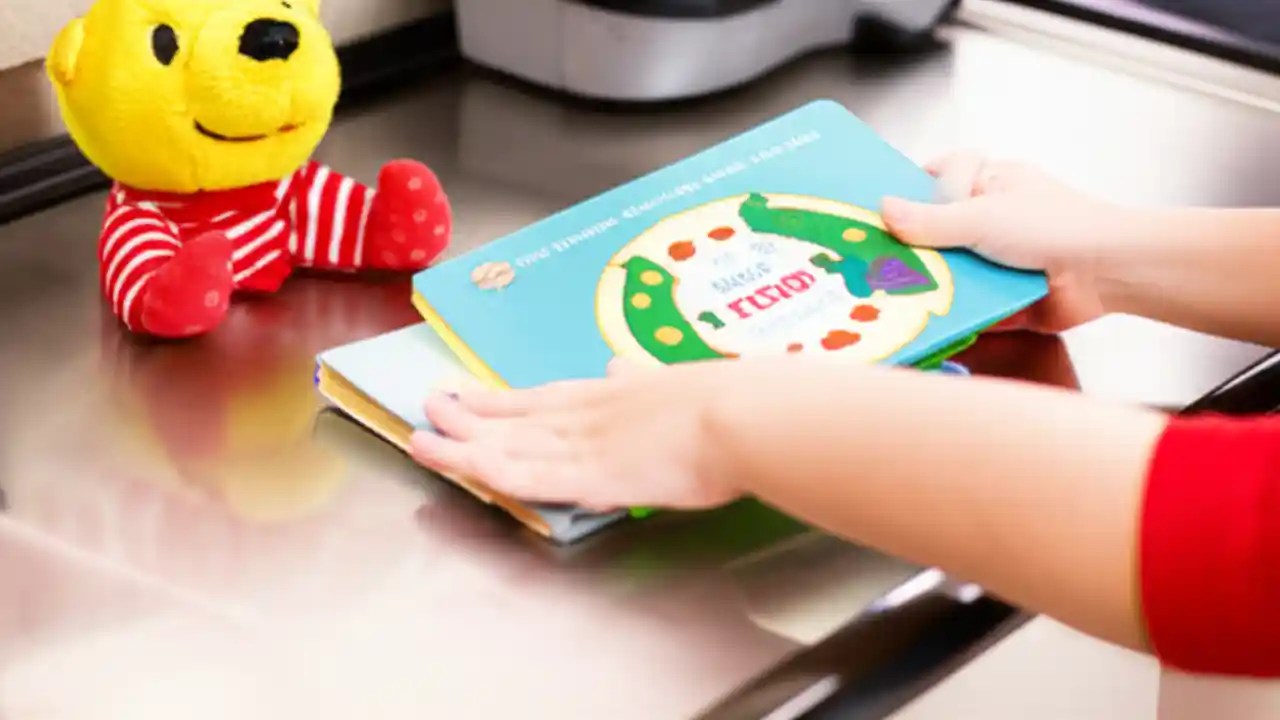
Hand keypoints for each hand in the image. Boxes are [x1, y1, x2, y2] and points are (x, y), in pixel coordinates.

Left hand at [409, 360, 741, 512]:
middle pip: (512, 419)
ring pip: (506, 446)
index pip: (538, 398)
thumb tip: (616, 365)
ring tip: (420, 439)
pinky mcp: (589, 474)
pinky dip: (487, 470)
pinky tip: (460, 467)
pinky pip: (526, 475)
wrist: (739, 416)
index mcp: (607, 395)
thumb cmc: (721, 401)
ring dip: (460, 444)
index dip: (497, 400)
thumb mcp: (669, 381)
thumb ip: (638, 379)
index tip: (465, 395)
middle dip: (466, 418)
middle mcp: (585, 416)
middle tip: (428, 409)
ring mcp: (583, 444)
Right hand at [882, 152, 1121, 333]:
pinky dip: (951, 312)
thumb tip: (882, 208)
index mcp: (991, 183)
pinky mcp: (1004, 295)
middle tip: (873, 258)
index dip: (913, 188)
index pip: (941, 175)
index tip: (881, 207)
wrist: (1108, 273)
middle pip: (936, 228)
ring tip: (890, 295)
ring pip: (949, 269)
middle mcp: (993, 217)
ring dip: (930, 282)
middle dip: (912, 246)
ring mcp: (998, 258)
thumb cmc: (1054, 226)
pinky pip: (968, 303)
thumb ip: (929, 219)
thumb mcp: (981, 216)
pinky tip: (921, 321)